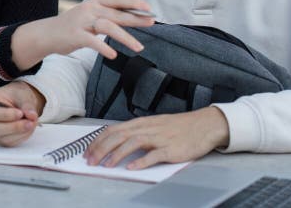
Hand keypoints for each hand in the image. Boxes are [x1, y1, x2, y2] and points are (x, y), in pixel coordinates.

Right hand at [0, 81, 44, 146]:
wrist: (18, 102)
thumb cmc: (14, 95)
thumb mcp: (21, 94)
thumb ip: (26, 104)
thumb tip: (31, 115)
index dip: (5, 115)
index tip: (20, 113)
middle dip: (14, 127)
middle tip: (29, 122)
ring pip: (3, 138)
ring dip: (20, 132)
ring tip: (32, 123)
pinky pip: (10, 143)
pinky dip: (21, 136)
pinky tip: (28, 128)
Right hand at [11, 0, 153, 69]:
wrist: (46, 34)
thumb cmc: (73, 26)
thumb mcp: (90, 16)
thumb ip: (107, 16)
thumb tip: (131, 17)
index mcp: (94, 3)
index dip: (133, 2)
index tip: (149, 8)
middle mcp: (89, 9)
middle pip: (116, 13)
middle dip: (136, 18)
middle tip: (152, 22)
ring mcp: (82, 22)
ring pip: (108, 27)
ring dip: (126, 37)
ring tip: (139, 48)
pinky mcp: (75, 36)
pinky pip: (92, 42)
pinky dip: (103, 48)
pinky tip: (113, 54)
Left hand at [83, 107, 229, 169]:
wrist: (203, 125)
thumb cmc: (178, 127)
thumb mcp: (153, 125)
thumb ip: (136, 132)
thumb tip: (116, 141)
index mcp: (141, 123)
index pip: (114, 130)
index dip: (98, 140)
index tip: (87, 151)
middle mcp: (147, 128)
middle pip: (119, 136)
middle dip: (102, 148)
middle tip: (90, 161)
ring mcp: (159, 138)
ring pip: (133, 143)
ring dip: (117, 154)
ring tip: (106, 165)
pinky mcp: (171, 149)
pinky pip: (154, 155)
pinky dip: (141, 161)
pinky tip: (132, 168)